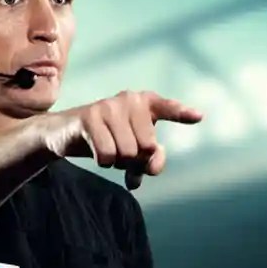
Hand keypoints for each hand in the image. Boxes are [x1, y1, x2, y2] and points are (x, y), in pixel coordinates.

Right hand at [39, 90, 202, 189]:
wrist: (67, 133)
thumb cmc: (109, 138)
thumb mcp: (134, 151)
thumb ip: (151, 162)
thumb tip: (149, 169)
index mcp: (146, 102)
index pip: (167, 108)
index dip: (182, 113)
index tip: (199, 117)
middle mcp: (130, 99)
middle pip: (147, 148)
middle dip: (134, 160)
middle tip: (121, 152)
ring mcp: (109, 106)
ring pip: (127, 153)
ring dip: (117, 161)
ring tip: (108, 149)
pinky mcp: (90, 117)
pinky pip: (107, 154)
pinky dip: (103, 161)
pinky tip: (95, 150)